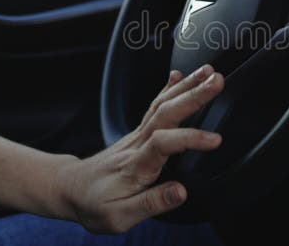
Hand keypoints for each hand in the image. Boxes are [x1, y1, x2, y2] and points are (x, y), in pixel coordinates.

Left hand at [56, 65, 223, 232]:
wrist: (71, 189)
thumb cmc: (94, 204)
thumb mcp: (118, 217)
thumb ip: (151, 203)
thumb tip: (181, 192)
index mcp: (137, 165)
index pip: (164, 144)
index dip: (190, 139)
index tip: (214, 139)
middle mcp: (137, 143)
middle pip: (166, 113)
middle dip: (193, 95)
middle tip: (217, 81)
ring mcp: (137, 135)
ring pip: (163, 104)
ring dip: (187, 86)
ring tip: (208, 71)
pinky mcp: (139, 132)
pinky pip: (155, 105)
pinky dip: (168, 87)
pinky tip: (179, 75)